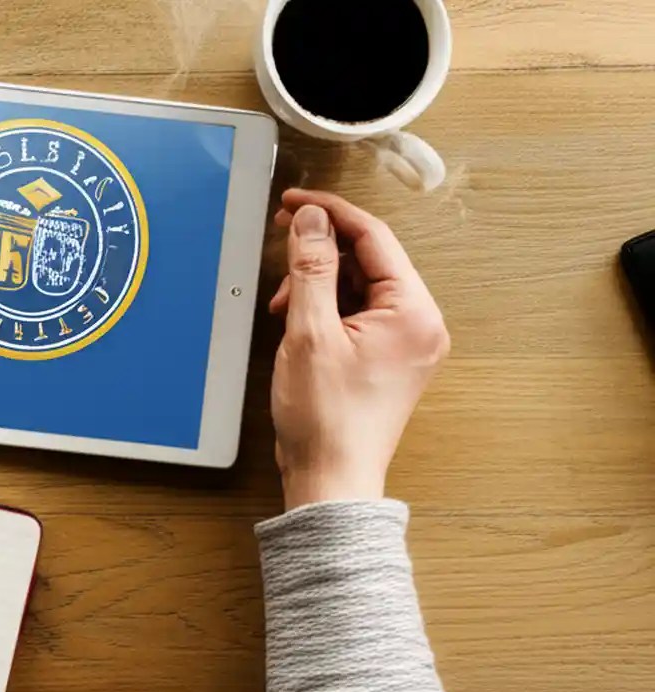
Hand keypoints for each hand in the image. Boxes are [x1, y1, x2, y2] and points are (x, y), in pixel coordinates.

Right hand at [268, 189, 448, 509]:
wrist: (331, 478)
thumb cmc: (326, 418)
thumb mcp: (309, 333)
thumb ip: (310, 268)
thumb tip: (310, 220)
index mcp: (413, 311)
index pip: (373, 237)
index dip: (329, 213)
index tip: (293, 201)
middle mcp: (420, 323)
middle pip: (368, 260)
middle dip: (319, 252)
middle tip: (282, 241)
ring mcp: (406, 343)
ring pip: (360, 285)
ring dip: (317, 282)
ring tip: (283, 304)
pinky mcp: (388, 358)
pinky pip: (358, 312)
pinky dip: (325, 307)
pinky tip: (296, 320)